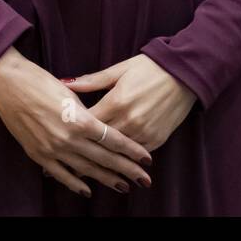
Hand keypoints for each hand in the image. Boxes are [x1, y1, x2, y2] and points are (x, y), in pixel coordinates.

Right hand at [0, 46, 152, 197]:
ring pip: (87, 169)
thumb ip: (86, 112)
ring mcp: (53, 149)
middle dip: (127, 170)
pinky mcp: (38, 154)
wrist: (7, 85)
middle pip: (105, 158)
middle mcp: (69, 138)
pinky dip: (76, 183)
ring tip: (123, 186)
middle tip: (145, 180)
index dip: (131, 150)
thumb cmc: (39, 81)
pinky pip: (61, 174)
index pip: (114, 140)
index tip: (146, 159)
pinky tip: (88, 190)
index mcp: (80, 119)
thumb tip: (98, 126)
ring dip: (107, 179)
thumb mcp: (69, 93)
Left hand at [63, 54, 196, 153]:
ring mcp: (144, 132)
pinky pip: (134, 154)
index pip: (87, 122)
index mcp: (116, 102)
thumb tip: (65, 83)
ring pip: (116, 153)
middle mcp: (130, 121)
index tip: (56, 138)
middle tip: (61, 164)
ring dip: (101, 160)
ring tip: (81, 172)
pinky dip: (122, 158)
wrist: (184, 74)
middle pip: (99, 143)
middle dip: (81, 151)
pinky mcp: (157, 140)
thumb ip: (91, 81)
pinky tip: (110, 166)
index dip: (71, 131)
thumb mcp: (118, 70)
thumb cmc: (148, 68)